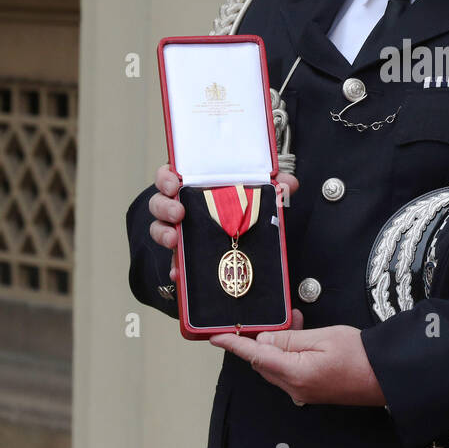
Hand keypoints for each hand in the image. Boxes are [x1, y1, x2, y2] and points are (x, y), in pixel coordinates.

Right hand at [149, 164, 299, 283]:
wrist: (248, 244)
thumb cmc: (244, 211)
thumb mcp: (260, 197)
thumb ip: (274, 187)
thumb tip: (289, 184)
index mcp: (196, 188)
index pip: (170, 175)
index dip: (166, 177)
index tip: (175, 182)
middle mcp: (183, 208)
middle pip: (159, 202)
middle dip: (164, 206)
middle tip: (178, 213)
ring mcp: (181, 232)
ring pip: (159, 229)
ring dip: (163, 233)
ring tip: (174, 240)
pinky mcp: (185, 255)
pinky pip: (174, 261)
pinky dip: (175, 266)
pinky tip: (178, 271)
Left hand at [210, 311, 385, 407]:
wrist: (385, 375)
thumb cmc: (360, 355)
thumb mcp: (323, 337)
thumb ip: (289, 339)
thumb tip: (264, 341)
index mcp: (295, 374)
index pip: (255, 356)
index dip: (234, 345)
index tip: (216, 338)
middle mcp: (295, 388)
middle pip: (264, 362)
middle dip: (264, 339)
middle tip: (279, 319)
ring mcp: (302, 393)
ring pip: (276, 366)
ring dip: (279, 345)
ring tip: (296, 323)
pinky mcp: (310, 392)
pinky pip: (289, 372)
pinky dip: (289, 355)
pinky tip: (301, 340)